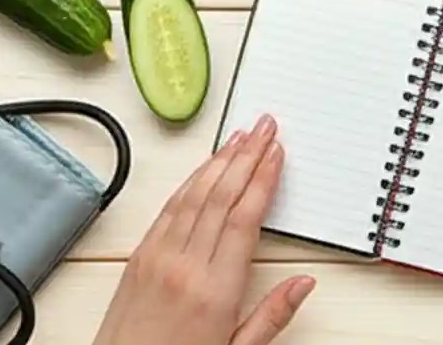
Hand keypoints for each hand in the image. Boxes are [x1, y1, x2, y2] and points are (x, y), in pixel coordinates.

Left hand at [93, 115, 313, 344]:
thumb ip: (272, 316)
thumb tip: (304, 283)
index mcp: (215, 290)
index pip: (245, 218)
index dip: (263, 179)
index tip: (277, 153)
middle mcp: (184, 266)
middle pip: (221, 196)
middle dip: (247, 156)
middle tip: (265, 127)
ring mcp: (157, 258)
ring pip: (194, 195)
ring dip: (219, 161)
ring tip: (240, 136)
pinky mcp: (138, 258)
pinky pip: (168, 209)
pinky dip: (189, 182)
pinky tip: (203, 169)